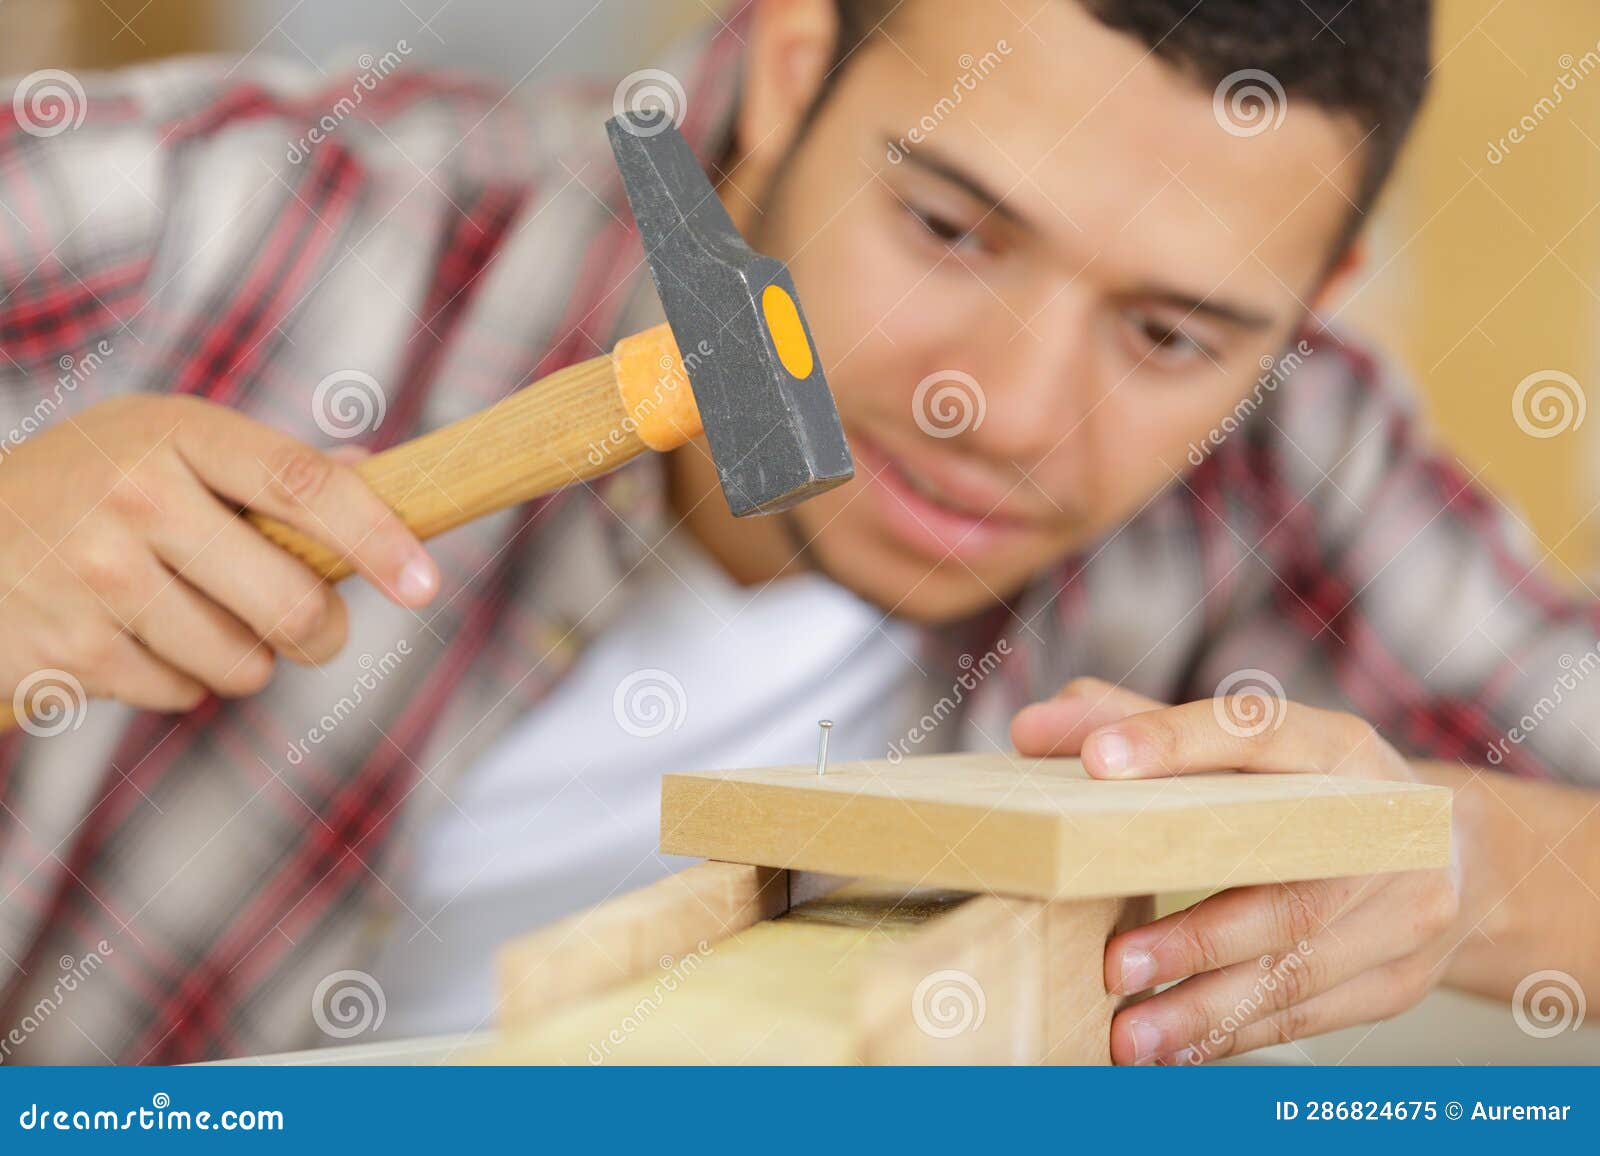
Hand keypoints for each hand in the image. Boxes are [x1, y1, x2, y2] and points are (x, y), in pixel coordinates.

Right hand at [0, 394, 438, 713]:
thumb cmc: (89, 482)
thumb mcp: (165, 442)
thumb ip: (269, 465)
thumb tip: (373, 474)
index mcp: (178, 434)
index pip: (303, 485)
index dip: (377, 537)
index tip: (427, 583)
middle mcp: (137, 498)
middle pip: (292, 604)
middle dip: (323, 632)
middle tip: (315, 630)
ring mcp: (98, 576)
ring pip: (243, 663)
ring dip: (242, 658)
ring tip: (195, 618)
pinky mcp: (69, 649)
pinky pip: (180, 694)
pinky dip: (177, 681)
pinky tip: (134, 639)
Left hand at [1011, 677, 1461, 1063]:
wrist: (1453, 853)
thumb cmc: (1311, 791)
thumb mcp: (1244, 746)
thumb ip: (1136, 726)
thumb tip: (1031, 729)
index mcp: (1335, 748)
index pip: (1255, 734)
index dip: (1176, 743)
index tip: (1099, 762)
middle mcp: (1385, 825)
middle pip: (1288, 883)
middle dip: (1196, 932)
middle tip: (1114, 962)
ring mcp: (1403, 908)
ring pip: (1298, 965)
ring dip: (1206, 1006)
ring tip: (1129, 1033)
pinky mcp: (1400, 977)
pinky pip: (1310, 1013)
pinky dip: (1235, 1034)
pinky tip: (1174, 1048)